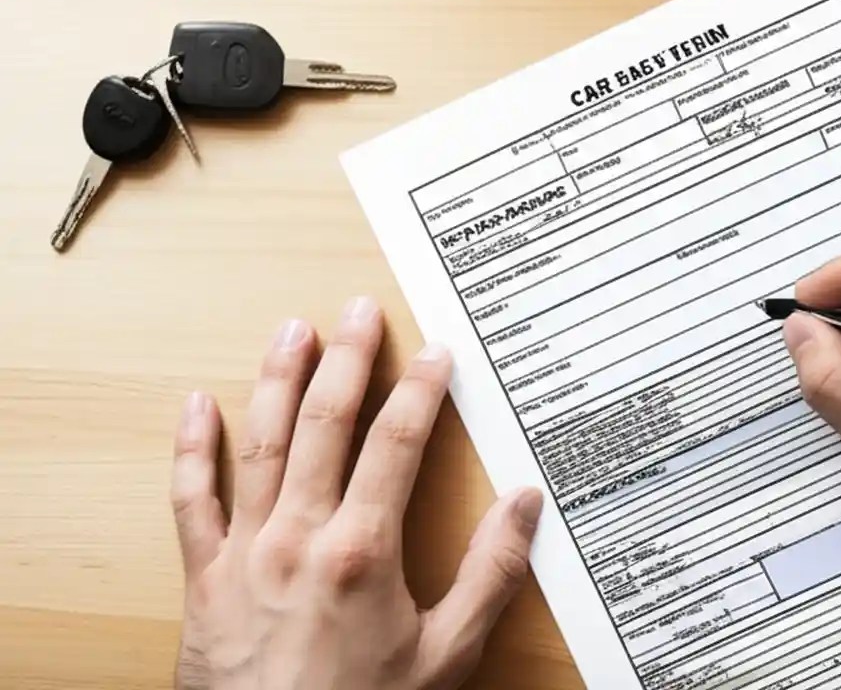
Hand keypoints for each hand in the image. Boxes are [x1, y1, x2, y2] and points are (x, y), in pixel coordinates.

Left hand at [169, 297, 543, 689]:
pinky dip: (191, 449)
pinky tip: (196, 405)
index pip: (396, 445)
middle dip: (347, 361)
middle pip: (324, 425)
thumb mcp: (447, 656)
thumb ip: (490, 576)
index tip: (435, 354)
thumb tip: (523, 506)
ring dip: (275, 381)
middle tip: (359, 312)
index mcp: (362, 551)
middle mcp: (298, 537)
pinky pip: (190, 500)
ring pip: (258, 445)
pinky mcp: (202, 578)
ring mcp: (243, 552)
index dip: (421, 391)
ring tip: (292, 331)